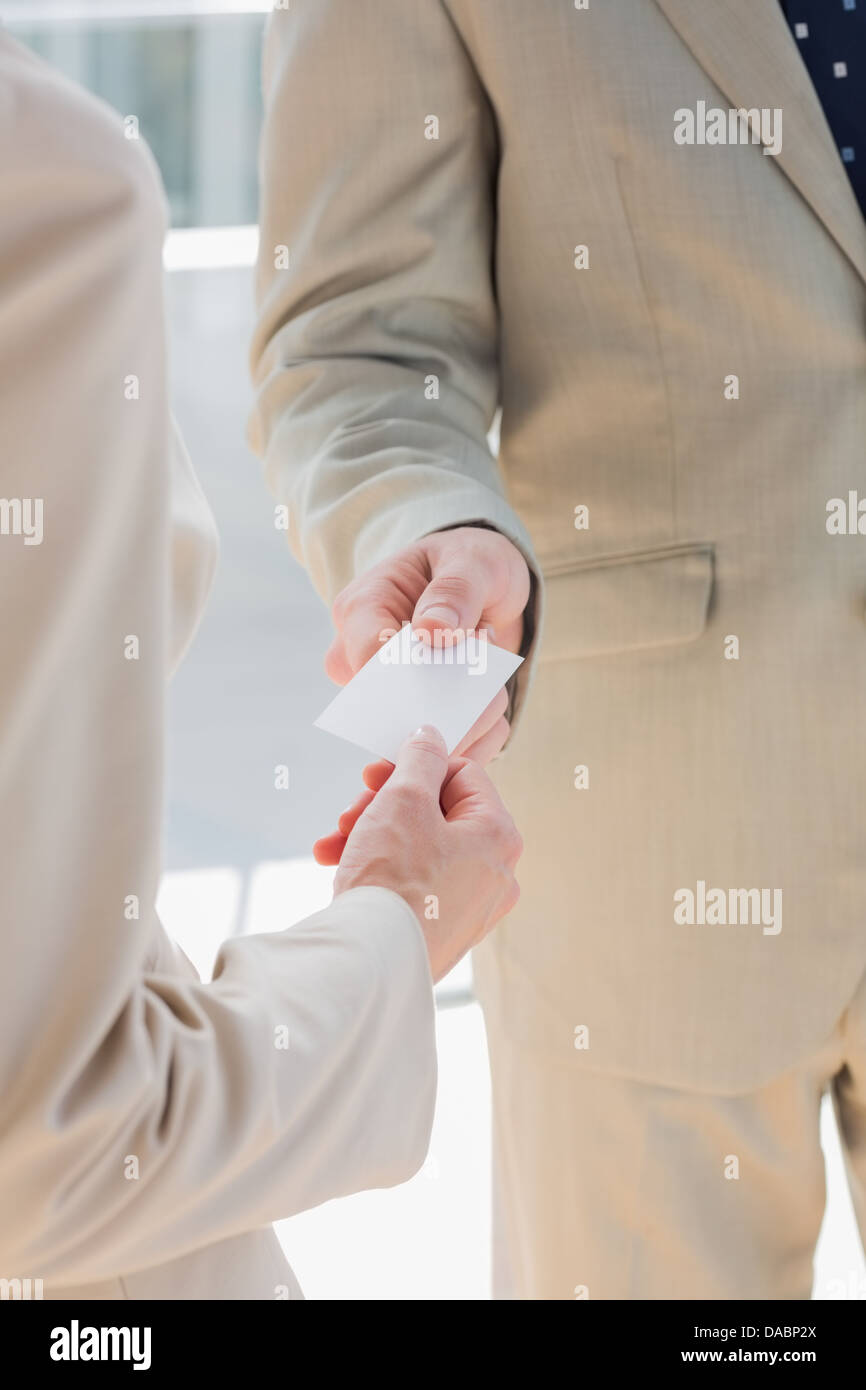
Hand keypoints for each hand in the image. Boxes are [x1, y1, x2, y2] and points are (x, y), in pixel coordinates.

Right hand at [315, 727, 521, 982]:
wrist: (369, 965)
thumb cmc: (392, 881)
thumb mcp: (403, 799)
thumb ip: (419, 759)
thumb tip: (430, 736)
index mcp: (500, 836)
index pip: (462, 774)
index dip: (414, 768)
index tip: (374, 775)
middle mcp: (496, 873)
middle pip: (437, 813)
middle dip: (384, 806)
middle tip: (349, 812)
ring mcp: (473, 907)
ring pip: (419, 848)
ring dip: (372, 836)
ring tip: (333, 843)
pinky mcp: (445, 931)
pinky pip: (414, 884)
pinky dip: (380, 870)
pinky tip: (339, 869)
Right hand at [326, 526, 529, 762]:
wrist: (481, 585)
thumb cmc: (468, 564)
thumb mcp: (472, 562)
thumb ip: (455, 590)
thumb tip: (431, 630)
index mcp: (362, 606)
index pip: (365, 654)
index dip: (400, 682)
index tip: (446, 689)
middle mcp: (361, 652)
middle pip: (381, 704)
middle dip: (438, 710)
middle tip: (485, 698)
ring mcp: (384, 685)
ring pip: (410, 731)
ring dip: (461, 725)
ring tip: (494, 694)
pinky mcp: (411, 708)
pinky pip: (436, 743)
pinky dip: (471, 738)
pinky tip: (494, 718)